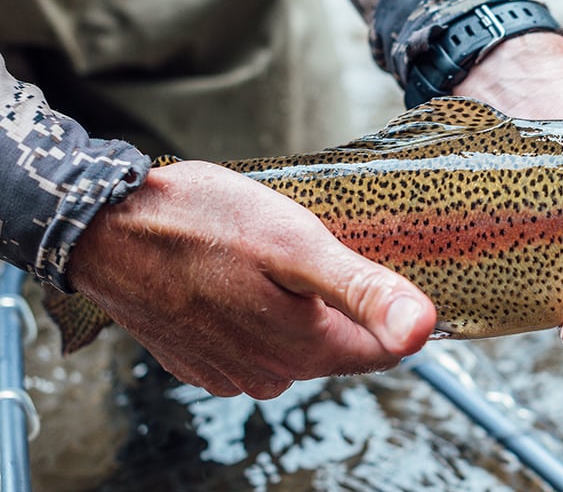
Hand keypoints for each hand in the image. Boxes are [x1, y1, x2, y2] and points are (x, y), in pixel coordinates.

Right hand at [66, 161, 435, 398]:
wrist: (101, 226)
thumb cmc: (199, 223)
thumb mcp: (296, 244)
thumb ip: (362, 290)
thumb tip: (424, 329)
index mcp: (305, 350)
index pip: (383, 351)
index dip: (389, 308)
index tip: (373, 264)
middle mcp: (270, 375)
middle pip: (337, 346)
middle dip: (336, 305)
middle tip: (312, 251)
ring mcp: (228, 372)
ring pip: (293, 346)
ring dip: (293, 309)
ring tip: (270, 260)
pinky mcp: (196, 359)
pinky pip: (249, 343)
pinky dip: (252, 313)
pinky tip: (236, 277)